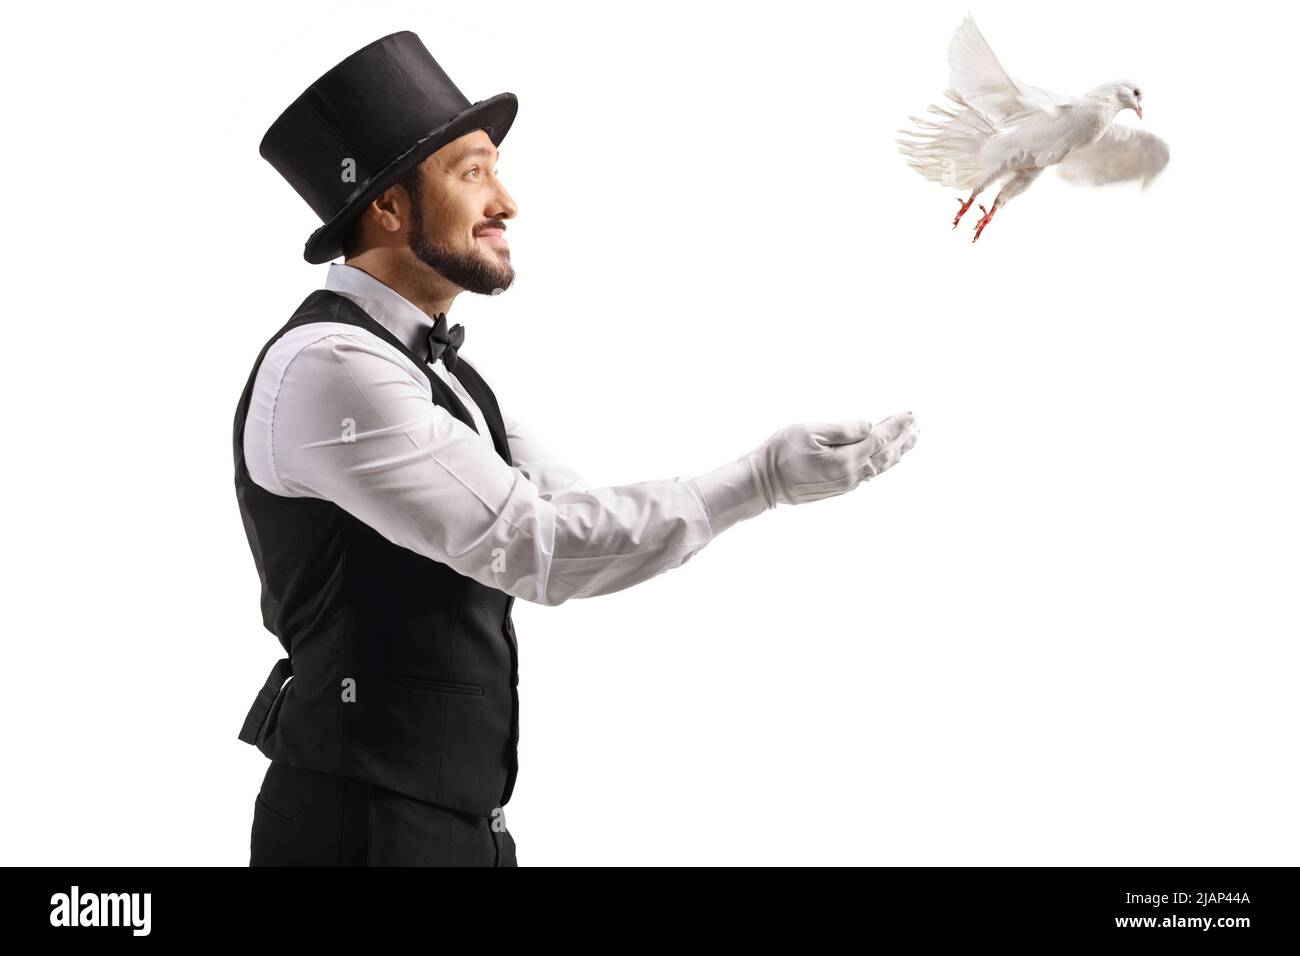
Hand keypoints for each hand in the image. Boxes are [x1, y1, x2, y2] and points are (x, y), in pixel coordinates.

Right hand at [743, 412, 917, 507]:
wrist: (764, 483)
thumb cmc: (781, 452)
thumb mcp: (810, 431)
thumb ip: (844, 429)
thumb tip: (869, 427)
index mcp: (846, 460)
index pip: (880, 439)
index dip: (897, 426)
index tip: (910, 414)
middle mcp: (851, 476)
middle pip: (886, 455)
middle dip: (902, 439)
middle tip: (916, 425)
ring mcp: (846, 484)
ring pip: (880, 466)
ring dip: (897, 452)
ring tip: (911, 440)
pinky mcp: (839, 487)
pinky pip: (870, 474)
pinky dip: (883, 463)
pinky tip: (888, 458)